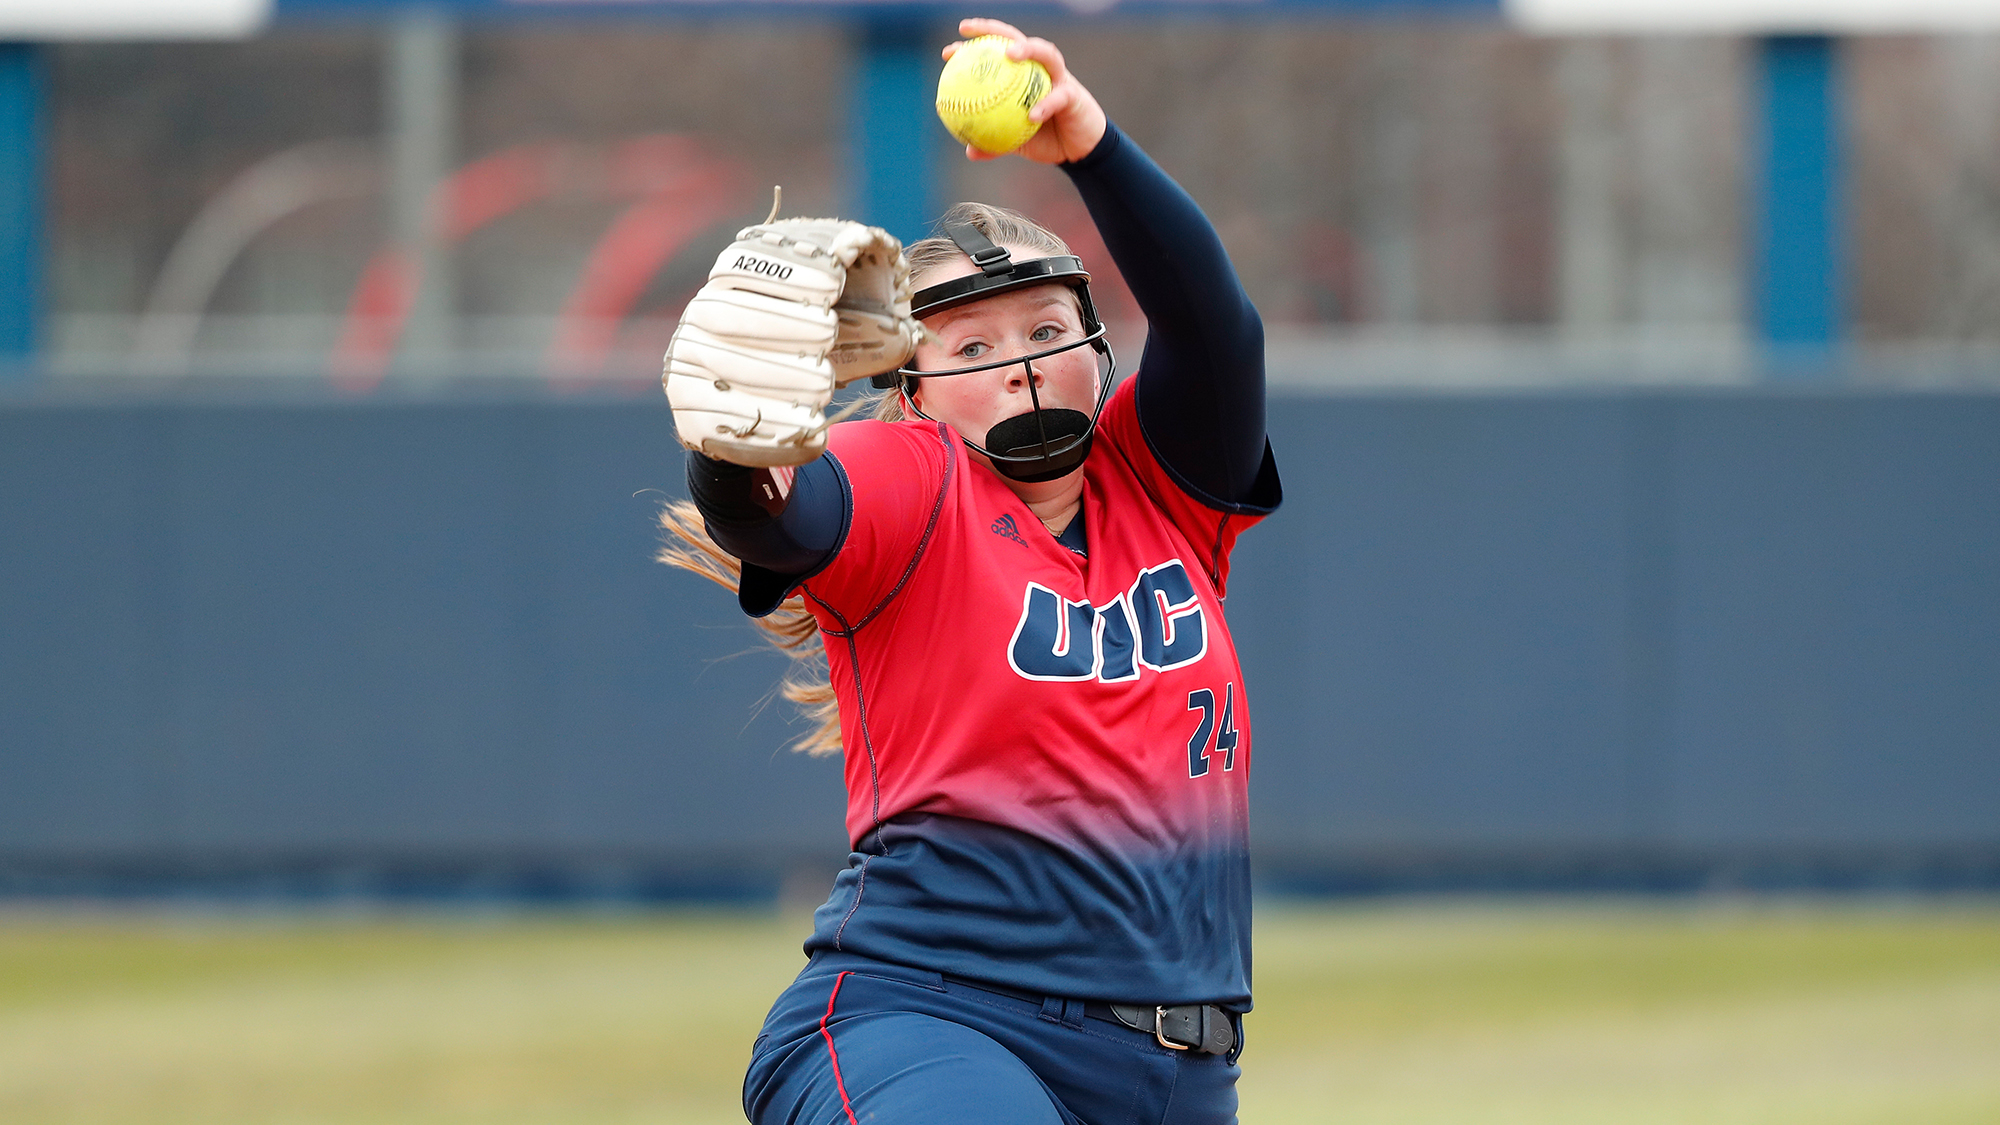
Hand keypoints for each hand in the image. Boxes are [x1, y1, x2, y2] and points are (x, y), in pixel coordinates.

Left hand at [944, 18, 1106, 164]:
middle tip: (967, 30)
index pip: (995, 53)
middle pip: (1015, 38)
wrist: (1079, 150)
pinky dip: (1045, 105)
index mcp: (1021, 76)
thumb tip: (970, 152)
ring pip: (1045, 53)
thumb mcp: (1016, 142)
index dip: (972, 48)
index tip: (949, 53)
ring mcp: (1058, 77)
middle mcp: (1039, 69)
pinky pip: (1058, 96)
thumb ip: (994, 144)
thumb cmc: (1046, 138)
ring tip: (1009, 54)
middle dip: (991, 29)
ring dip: (1028, 48)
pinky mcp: (1073, 94)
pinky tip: (1032, 114)